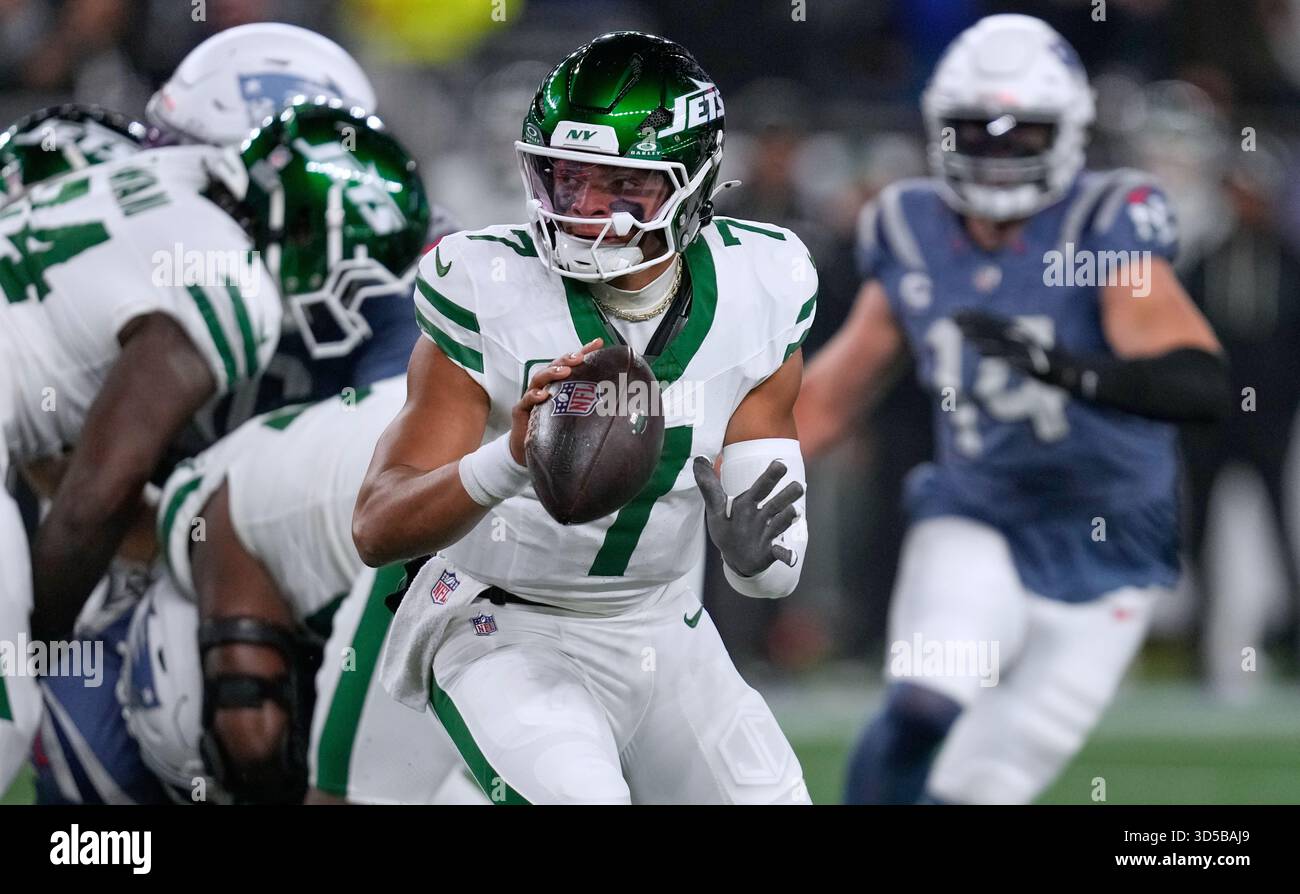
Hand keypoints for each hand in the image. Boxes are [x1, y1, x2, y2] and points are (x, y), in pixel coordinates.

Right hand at [511, 338, 602, 464]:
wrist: (530, 452)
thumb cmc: (556, 433)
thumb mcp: (577, 419)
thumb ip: (592, 410)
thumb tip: (619, 407)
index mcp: (561, 386)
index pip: (573, 365)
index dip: (584, 351)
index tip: (598, 343)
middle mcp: (547, 387)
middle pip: (555, 366)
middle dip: (567, 359)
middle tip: (579, 357)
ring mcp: (533, 397)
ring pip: (540, 378)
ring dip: (552, 373)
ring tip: (564, 372)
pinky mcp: (522, 410)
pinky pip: (526, 400)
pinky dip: (534, 396)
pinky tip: (544, 396)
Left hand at [693, 456, 802, 575]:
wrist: (735, 558)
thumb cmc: (728, 528)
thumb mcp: (716, 507)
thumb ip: (709, 485)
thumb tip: (698, 458)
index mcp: (749, 503)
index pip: (760, 487)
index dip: (770, 476)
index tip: (780, 464)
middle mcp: (763, 516)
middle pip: (776, 503)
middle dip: (787, 495)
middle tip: (798, 486)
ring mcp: (768, 534)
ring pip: (780, 524)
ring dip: (787, 518)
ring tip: (794, 511)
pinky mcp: (770, 552)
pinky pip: (780, 553)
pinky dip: (786, 554)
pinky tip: (790, 556)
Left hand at [952, 310, 1051, 376]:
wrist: (1079, 374)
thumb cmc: (1053, 363)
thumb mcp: (1029, 353)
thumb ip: (1009, 348)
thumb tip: (983, 349)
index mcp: (1022, 333)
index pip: (994, 321)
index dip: (975, 316)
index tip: (956, 312)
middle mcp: (1024, 339)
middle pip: (994, 329)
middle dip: (973, 323)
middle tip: (951, 317)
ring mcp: (1029, 351)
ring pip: (1000, 342)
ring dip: (980, 337)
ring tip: (961, 334)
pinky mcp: (1034, 365)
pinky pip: (1012, 360)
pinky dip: (997, 356)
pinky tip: (980, 353)